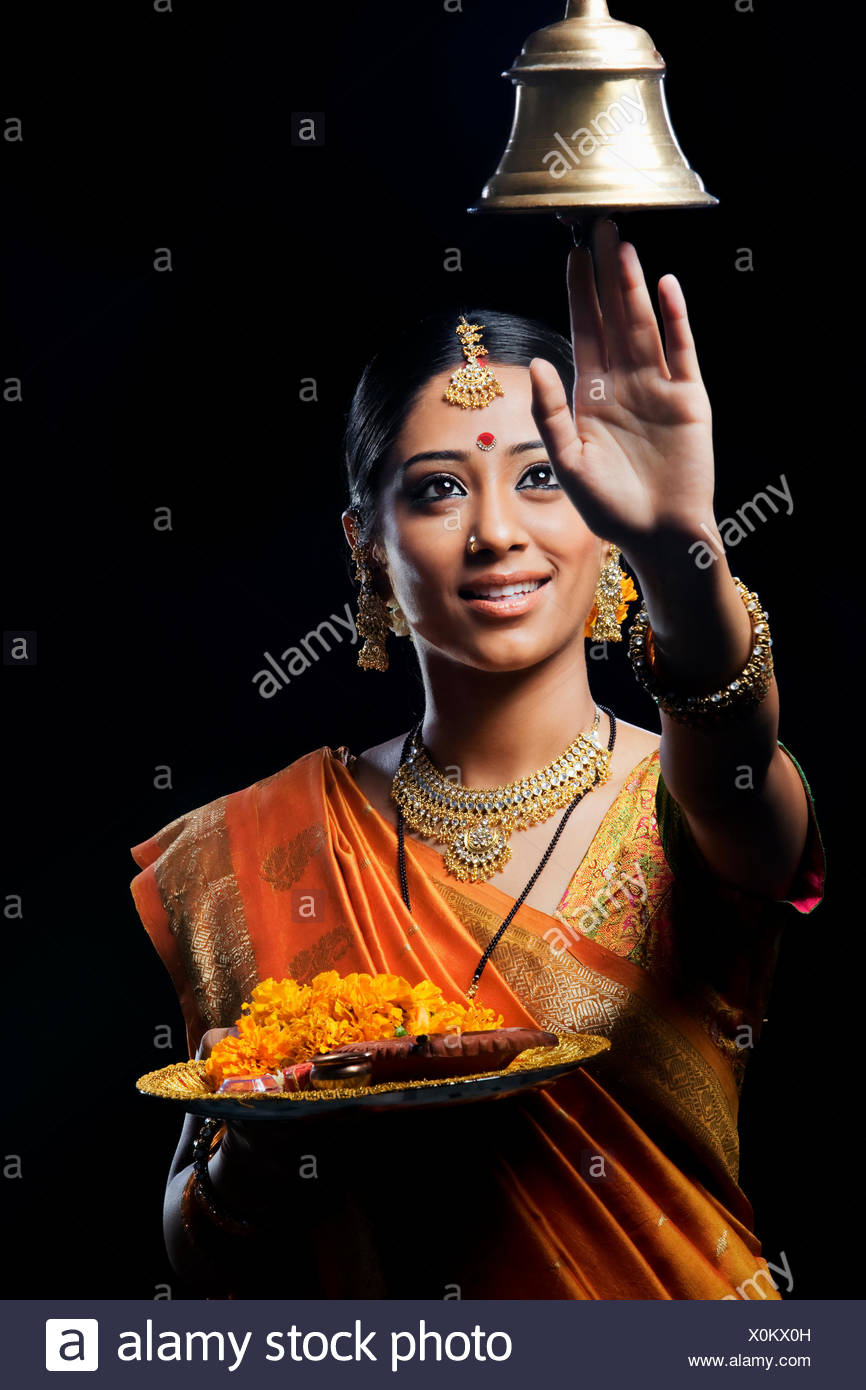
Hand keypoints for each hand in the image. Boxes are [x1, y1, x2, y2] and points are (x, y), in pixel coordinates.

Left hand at [529, 218, 715, 566]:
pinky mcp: (689, 399)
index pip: (584, 332)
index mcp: (591, 397)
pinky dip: (675, 319)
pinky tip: (665, 288)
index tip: (572, 255)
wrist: (658, 535)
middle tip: (600, 227)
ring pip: (644, 326)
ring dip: (635, 287)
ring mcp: (657, 388)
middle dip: (606, 275)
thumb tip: (537, 363)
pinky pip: (681, 351)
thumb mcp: (568, 463)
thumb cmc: (609, 509)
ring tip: (625, 247)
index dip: (578, 295)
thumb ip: (549, 414)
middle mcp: (624, 384)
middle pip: (614, 318)